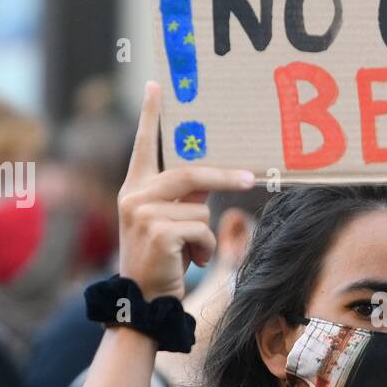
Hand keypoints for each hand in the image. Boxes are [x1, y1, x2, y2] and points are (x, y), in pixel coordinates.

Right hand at [117, 81, 254, 300]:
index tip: (156, 85)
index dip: (150, 115)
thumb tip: (214, 178)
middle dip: (226, 179)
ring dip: (206, 234)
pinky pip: (201, 229)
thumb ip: (186, 197)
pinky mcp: (159, 231)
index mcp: (134, 188)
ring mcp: (143, 212)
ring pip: (201, 208)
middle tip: (252, 179)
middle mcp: (134, 196)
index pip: (144, 145)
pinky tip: (191, 263)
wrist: (143, 301)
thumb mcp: (172, 223)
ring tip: (191, 254)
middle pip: (190, 173)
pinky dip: (205, 248)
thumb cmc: (163, 261)